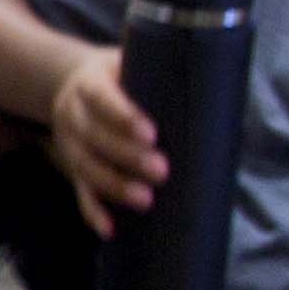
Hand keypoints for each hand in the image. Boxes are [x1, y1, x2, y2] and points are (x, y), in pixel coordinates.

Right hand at [41, 44, 165, 234]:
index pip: (102, 99)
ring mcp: (69, 143)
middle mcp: (73, 113)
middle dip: (127, 158)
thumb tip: (219, 85)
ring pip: (86, 168)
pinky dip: (93, 212)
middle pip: (95, 138)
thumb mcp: (129, 60)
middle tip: (162, 171)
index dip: (123, 117)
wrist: (72, 82)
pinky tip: (110, 229)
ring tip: (146, 201)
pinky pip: (79, 191)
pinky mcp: (72, 167)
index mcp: (89, 84)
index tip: (151, 133)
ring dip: (114, 187)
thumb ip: (158, 71)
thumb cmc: (118, 74)